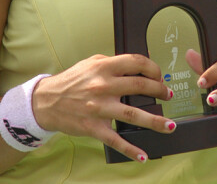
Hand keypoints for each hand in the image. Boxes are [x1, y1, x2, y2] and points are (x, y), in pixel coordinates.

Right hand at [31, 54, 175, 161]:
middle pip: (140, 87)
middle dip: (159, 91)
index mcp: (103, 68)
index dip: (153, 68)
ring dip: (155, 121)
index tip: (158, 75)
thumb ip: (112, 63)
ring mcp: (99, 108)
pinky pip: (115, 140)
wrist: (46, 101)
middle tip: (167, 96)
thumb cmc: (70, 82)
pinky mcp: (93, 127)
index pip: (136, 63)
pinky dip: (130, 149)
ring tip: (170, 125)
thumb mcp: (90, 64)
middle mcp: (103, 87)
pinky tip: (142, 155)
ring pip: (133, 115)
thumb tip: (138, 65)